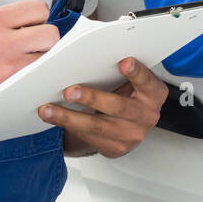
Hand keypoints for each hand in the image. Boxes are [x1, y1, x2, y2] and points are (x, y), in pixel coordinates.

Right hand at [0, 0, 59, 121]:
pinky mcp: (9, 88)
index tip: (34, 24)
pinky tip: (22, 77)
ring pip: (48, 59)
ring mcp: (8, 67)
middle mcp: (3, 41)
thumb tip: (20, 18)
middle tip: (36, 44)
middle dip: (45, 39)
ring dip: (41, 60)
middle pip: (51, 34)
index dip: (38, 18)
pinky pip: (35, 80)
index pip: (38, 9)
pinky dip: (33, 78)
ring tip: (28, 62)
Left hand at [38, 58, 166, 157]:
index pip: (147, 81)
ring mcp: (132, 135)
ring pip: (97, 126)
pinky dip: (69, 126)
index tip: (123, 62)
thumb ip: (116, 69)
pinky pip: (89, 138)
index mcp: (154, 94)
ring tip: (48, 109)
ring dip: (69, 117)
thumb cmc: (125, 93)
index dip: (136, 72)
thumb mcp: (128, 80)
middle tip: (70, 90)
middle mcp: (146, 116)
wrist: (127, 124)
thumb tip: (90, 52)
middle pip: (118, 107)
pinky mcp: (116, 148)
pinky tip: (54, 118)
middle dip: (92, 98)